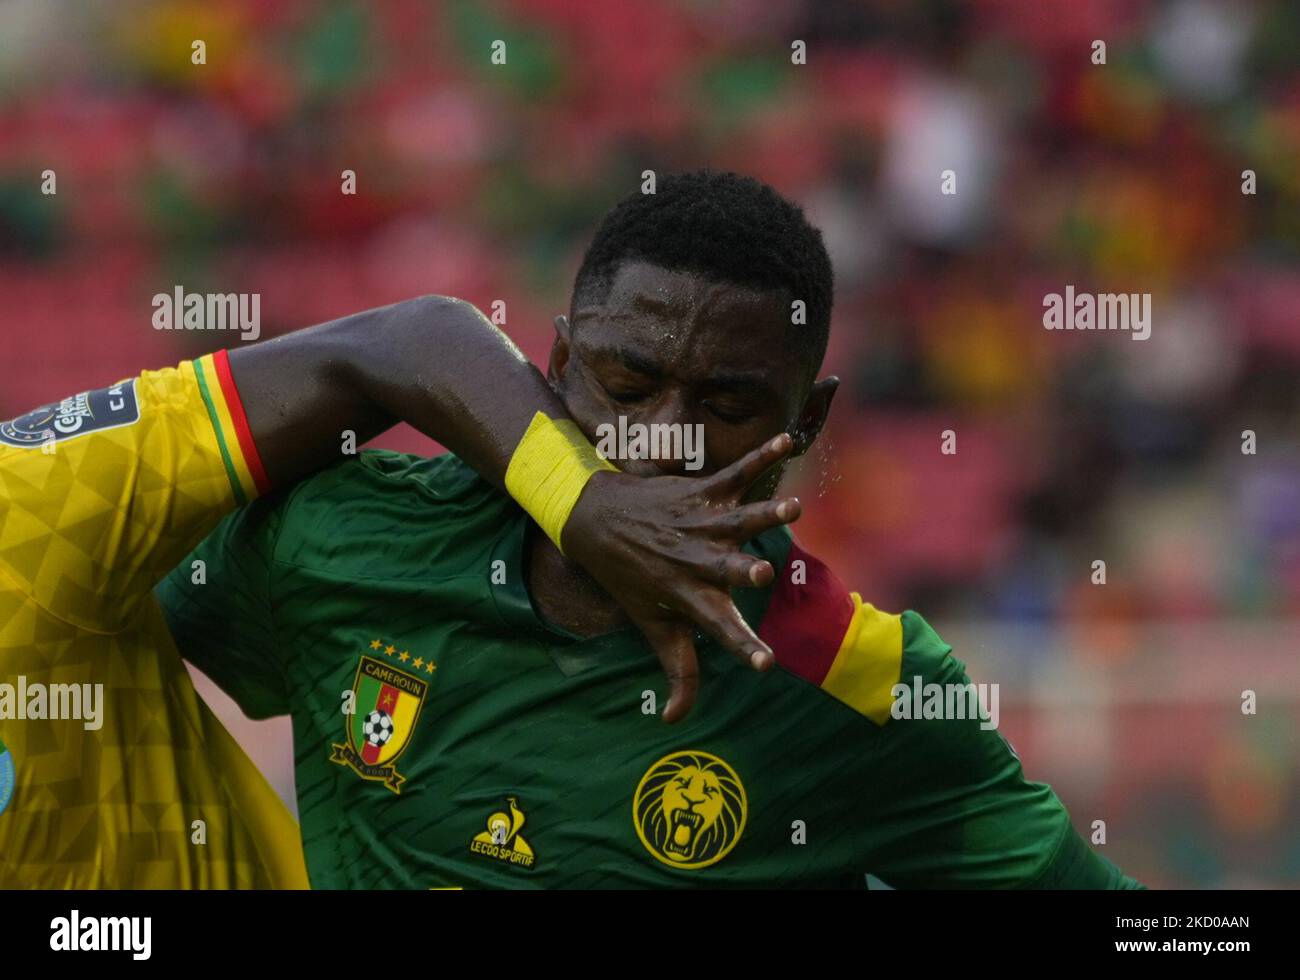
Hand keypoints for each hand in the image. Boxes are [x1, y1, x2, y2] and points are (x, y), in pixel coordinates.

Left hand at [561, 433, 800, 722]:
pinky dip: (761, 456)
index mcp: (689, 596)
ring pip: (737, 517)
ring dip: (764, 512)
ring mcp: (699, 522)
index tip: (767, 664)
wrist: (593, 519)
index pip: (719, 629)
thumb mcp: (651, 626)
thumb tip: (674, 721)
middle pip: (726, 566)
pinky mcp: (701, 491)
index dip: (743, 646)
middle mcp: (696, 560)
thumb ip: (676, 670)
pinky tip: (787, 442)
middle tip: (761, 570)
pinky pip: (735, 471)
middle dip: (744, 568)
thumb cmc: (630, 579)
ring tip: (792, 507)